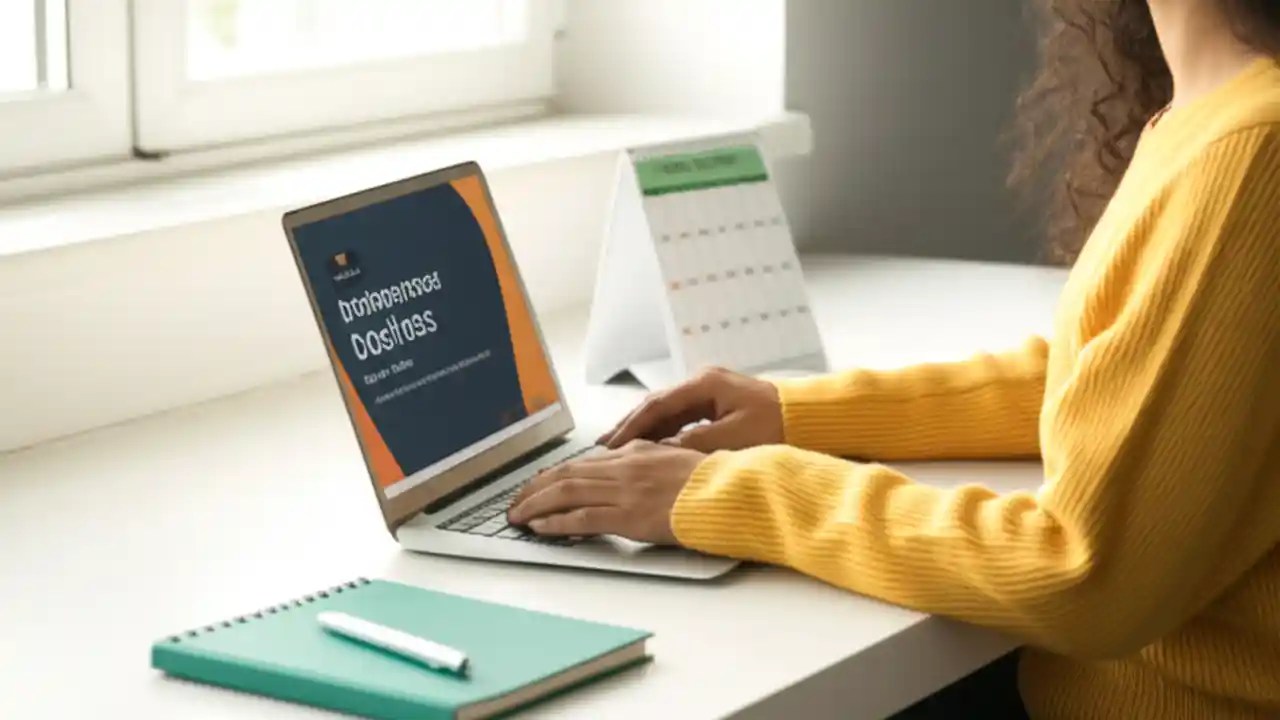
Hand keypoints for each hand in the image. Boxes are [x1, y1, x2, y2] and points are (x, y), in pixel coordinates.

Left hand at [507, 441, 704, 543]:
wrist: (731, 492)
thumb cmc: (713, 480)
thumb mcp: (678, 459)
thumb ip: (650, 461)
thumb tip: (631, 466)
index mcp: (637, 452)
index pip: (585, 462)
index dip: (556, 474)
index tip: (539, 484)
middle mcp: (625, 467)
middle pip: (567, 474)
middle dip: (536, 489)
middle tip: (516, 501)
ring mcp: (625, 491)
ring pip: (567, 493)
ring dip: (536, 505)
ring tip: (517, 516)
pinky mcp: (629, 516)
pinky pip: (582, 518)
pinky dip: (556, 523)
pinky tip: (540, 527)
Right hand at [598, 367, 783, 451]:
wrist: (811, 418)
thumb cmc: (780, 425)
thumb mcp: (735, 438)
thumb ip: (693, 444)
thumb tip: (659, 453)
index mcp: (705, 384)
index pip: (656, 406)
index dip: (631, 427)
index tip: (610, 446)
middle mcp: (703, 382)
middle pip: (655, 406)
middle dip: (629, 427)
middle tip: (602, 447)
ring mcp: (709, 392)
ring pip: (666, 412)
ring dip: (643, 431)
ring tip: (618, 450)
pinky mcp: (716, 404)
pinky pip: (680, 418)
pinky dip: (662, 433)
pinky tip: (649, 447)